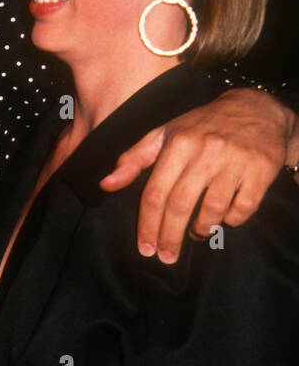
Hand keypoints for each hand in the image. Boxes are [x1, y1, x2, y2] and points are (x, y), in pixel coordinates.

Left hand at [100, 89, 294, 262]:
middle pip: (180, 206)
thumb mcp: (166, 134)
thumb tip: (105, 184)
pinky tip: (224, 220)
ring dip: (200, 231)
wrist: (257, 109)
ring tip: (196, 234)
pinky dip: (231, 221)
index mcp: (178, 143)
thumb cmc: (203, 126)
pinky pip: (242, 208)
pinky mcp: (261, 169)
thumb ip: (134, 159)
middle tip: (166, 256)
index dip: (148, 225)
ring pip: (212, 211)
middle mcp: (206, 150)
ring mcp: (235, 160)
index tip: (145, 248)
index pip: (155, 193)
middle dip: (169, 237)